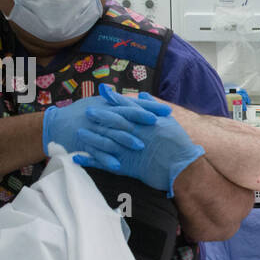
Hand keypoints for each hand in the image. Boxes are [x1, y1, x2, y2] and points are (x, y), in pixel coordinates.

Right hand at [41, 85, 169, 156]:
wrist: (56, 125)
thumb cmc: (84, 113)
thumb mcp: (102, 104)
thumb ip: (125, 104)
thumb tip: (148, 102)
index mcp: (107, 106)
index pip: (130, 106)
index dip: (146, 109)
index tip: (163, 113)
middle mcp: (101, 117)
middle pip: (122, 119)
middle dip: (139, 122)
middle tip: (156, 126)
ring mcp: (92, 132)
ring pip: (110, 136)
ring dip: (124, 141)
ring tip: (139, 147)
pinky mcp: (84, 146)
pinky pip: (96, 154)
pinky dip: (106, 159)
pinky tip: (117, 165)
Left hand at [73, 87, 204, 196]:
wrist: (182, 168)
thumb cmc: (178, 145)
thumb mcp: (168, 122)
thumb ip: (153, 108)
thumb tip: (141, 95)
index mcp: (144, 122)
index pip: (126, 107)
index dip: (114, 100)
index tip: (102, 92)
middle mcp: (134, 133)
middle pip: (113, 122)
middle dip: (99, 116)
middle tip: (86, 111)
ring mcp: (128, 149)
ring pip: (105, 142)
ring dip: (91, 138)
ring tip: (78, 134)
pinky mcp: (125, 166)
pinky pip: (104, 163)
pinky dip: (90, 161)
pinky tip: (78, 159)